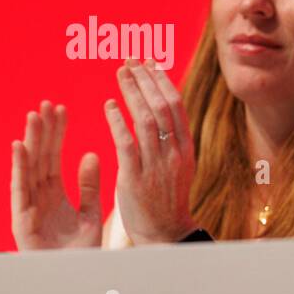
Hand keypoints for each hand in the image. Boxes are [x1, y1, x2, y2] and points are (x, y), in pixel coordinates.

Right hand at [10, 100, 102, 250]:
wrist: (77, 279)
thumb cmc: (82, 252)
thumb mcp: (91, 213)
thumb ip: (90, 185)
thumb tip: (91, 154)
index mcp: (55, 194)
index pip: (55, 156)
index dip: (57, 134)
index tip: (62, 110)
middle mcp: (38, 196)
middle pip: (41, 157)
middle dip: (44, 131)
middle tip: (47, 104)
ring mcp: (28, 206)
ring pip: (29, 168)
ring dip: (30, 141)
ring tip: (34, 116)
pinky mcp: (21, 219)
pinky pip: (20, 189)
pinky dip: (20, 167)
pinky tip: (20, 146)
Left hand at [106, 58, 198, 244]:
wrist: (165, 233)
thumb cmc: (166, 199)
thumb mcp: (176, 166)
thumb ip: (169, 141)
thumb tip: (159, 113)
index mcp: (186, 148)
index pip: (175, 106)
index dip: (161, 81)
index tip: (149, 63)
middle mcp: (174, 153)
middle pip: (161, 106)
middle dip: (146, 79)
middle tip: (131, 59)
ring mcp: (156, 165)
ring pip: (145, 119)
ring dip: (132, 92)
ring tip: (120, 72)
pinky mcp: (136, 178)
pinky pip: (127, 143)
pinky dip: (117, 121)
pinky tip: (108, 105)